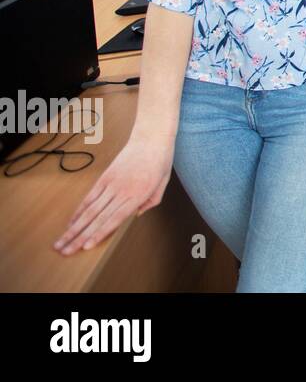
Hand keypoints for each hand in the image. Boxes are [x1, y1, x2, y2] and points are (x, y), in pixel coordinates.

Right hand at [53, 136, 172, 254]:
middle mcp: (121, 191)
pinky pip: (89, 196)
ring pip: (88, 210)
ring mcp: (111, 183)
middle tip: (64, 251)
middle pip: (97, 218)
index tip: (85, 247)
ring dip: (73, 227)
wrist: (151, 137)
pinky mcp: (104, 177)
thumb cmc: (160, 160)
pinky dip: (78, 210)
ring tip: (61, 241)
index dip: (99, 234)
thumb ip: (151, 202)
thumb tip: (135, 215)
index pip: (114, 219)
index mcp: (138, 195)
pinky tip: (71, 222)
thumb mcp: (163, 183)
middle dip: (79, 237)